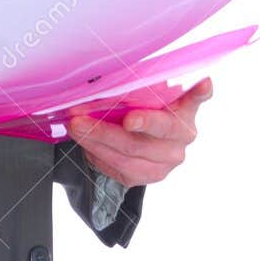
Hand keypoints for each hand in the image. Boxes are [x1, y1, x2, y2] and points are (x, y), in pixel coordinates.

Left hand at [64, 77, 213, 189]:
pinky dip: (97, 155)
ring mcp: (164, 164)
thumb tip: (104, 83)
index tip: (129, 120)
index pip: (168, 120)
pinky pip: (116, 169)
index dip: (150, 120)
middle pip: (137, 142)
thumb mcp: (150, 93)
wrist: (154, 135)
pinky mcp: (145, 177)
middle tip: (79, 121)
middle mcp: (179, 143)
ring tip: (75, 129)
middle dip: (104, 132)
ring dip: (94, 143)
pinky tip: (85, 145)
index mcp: (184, 116)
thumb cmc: (150, 106)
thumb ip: (139, 90)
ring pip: (123, 158)